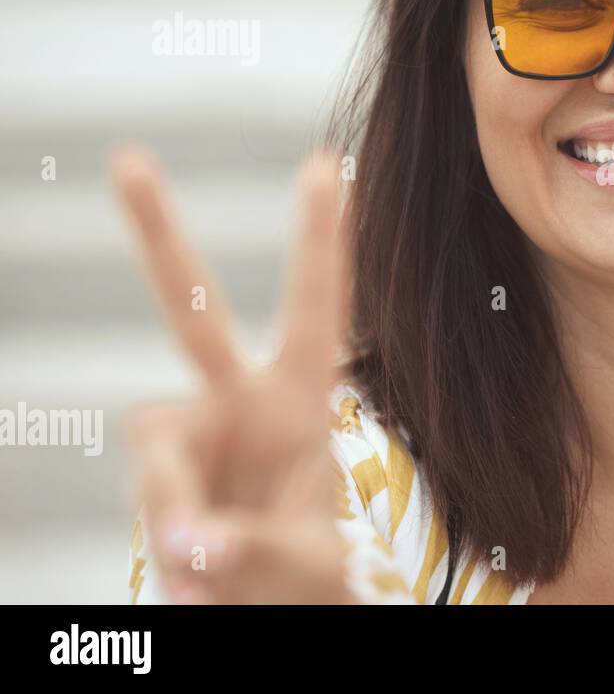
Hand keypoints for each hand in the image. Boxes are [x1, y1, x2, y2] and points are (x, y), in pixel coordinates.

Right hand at [114, 146, 353, 603]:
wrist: (265, 615)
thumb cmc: (306, 581)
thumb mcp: (304, 565)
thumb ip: (254, 549)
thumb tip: (194, 542)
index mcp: (302, 401)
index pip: (316, 310)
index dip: (320, 242)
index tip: (327, 164)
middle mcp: (239, 403)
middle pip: (192, 311)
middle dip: (159, 236)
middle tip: (127, 158)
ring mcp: (190, 437)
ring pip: (157, 453)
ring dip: (179, 510)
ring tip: (213, 568)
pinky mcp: (155, 477)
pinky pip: (150, 504)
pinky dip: (171, 546)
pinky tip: (197, 580)